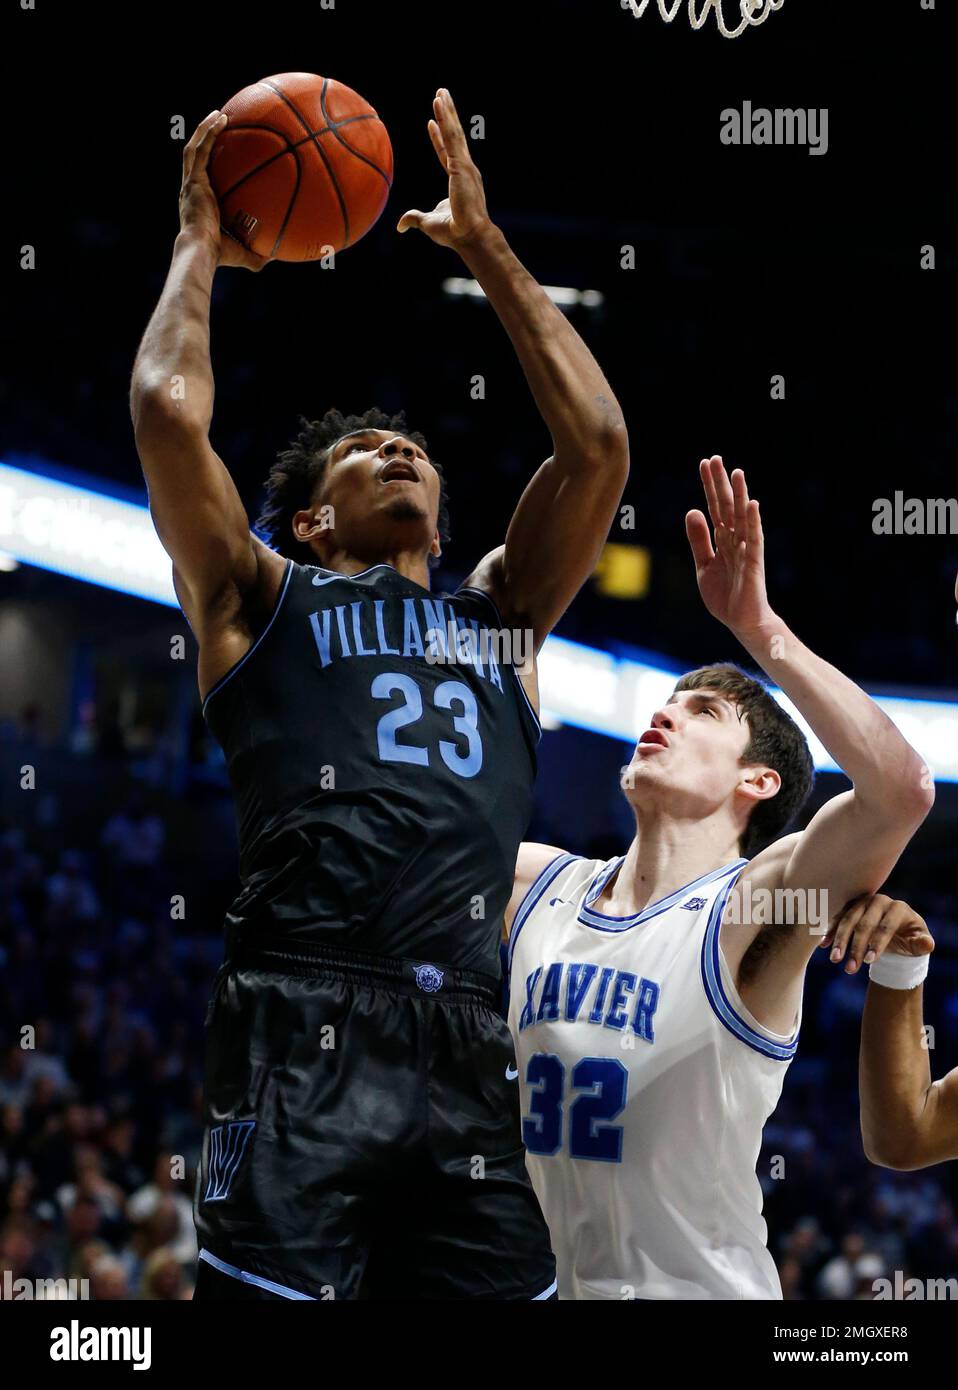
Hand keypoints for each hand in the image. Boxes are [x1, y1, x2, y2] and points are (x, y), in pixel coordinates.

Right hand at [179, 111, 271, 271]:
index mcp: (200, 203)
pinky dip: (208, 132)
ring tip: (219, 114)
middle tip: (220, 124)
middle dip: (207, 139)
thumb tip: (279, 255)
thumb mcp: (245, 254)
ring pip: (195, 148)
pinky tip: (220, 118)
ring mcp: (191, 183)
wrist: (202, 251)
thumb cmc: (221, 256)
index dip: (211, 164)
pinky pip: (200, 150)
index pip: (205, 178)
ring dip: (205, 129)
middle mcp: (192, 190)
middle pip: (197, 157)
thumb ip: (259, 254)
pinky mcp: (193, 180)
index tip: (224, 154)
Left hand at [397, 88, 494, 251]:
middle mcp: (465, 169)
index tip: (431, 123)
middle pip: (454, 136)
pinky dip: (445, 118)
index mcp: (459, 180)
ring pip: (454, 132)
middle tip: (442, 95)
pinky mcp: (462, 164)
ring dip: (447, 110)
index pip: (447, 153)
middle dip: (448, 115)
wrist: (470, 236)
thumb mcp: (428, 223)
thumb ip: (414, 218)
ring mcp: (465, 165)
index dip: (439, 139)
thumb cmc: (454, 233)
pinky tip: (439, 102)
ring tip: (441, 91)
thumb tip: (399, 225)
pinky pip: (451, 136)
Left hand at [685, 457, 774, 637]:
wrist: (742, 621)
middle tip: (715, 458)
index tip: (704, 464)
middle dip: (720, 483)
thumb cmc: (725, 595)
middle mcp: (735, 540)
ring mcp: (745, 549)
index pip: (714, 508)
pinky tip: (752, 503)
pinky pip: (754, 538)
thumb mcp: (703, 565)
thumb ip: (698, 539)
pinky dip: (753, 521)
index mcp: (722, 540)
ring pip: (742, 517)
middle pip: (727, 506)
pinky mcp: (753, 562)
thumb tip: (692, 511)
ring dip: (740, 495)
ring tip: (737, 472)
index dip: (709, 487)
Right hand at [821, 893, 934, 974]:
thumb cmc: (910, 937)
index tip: (870, 962)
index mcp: (898, 908)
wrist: (896, 930)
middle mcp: (879, 901)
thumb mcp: (919, 942)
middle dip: (855, 947)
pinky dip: (831, 931)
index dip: (877, 944)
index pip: (885, 926)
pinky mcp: (850, 907)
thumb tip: (925, 944)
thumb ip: (923, 943)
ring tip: (835, 959)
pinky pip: (838, 918)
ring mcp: (863, 902)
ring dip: (840, 941)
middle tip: (849, 968)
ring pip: (848, 920)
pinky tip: (824, 945)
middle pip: (864, 924)